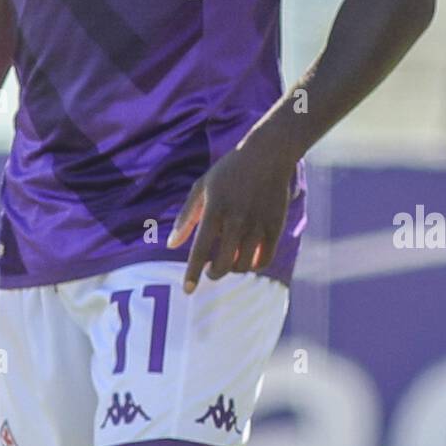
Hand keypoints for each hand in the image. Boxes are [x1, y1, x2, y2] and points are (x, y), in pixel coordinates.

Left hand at [168, 127, 295, 292]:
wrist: (267, 155)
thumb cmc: (229, 170)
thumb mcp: (202, 187)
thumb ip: (186, 217)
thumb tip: (170, 245)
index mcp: (215, 209)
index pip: (201, 249)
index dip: (193, 273)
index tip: (188, 290)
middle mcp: (237, 219)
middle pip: (223, 264)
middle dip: (213, 274)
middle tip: (211, 270)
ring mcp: (257, 224)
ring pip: (243, 266)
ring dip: (233, 269)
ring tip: (229, 261)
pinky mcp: (275, 226)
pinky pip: (264, 259)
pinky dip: (254, 265)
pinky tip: (247, 258)